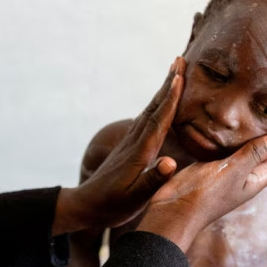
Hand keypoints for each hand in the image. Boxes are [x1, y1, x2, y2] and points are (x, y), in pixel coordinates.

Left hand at [52, 57, 184, 235]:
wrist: (87, 206)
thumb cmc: (112, 206)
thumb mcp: (134, 200)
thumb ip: (152, 181)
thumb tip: (170, 163)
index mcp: (139, 154)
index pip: (158, 121)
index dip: (170, 99)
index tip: (180, 76)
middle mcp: (134, 143)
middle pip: (154, 108)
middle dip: (168, 84)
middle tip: (180, 60)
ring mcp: (130, 144)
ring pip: (150, 112)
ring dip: (163, 91)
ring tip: (175, 74)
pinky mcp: (129, 148)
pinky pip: (146, 120)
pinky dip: (157, 107)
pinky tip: (160, 104)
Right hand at [137, 130, 266, 250]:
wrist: (174, 212)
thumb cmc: (204, 195)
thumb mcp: (232, 171)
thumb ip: (253, 154)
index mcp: (253, 182)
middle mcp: (242, 180)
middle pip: (266, 160)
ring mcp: (224, 177)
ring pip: (246, 157)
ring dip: (254, 142)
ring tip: (259, 124)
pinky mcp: (207, 172)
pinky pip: (226, 155)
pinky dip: (232, 144)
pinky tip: (227, 134)